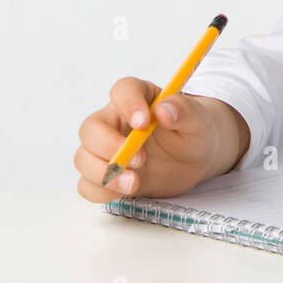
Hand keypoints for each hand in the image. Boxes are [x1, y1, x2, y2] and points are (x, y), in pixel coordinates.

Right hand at [75, 77, 246, 202]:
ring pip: (84, 158)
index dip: (128, 104)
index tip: (143, 122)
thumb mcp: (199, 119)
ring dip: (103, 173)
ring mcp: (108, 149)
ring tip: (134, 183)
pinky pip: (88, 185)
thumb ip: (185, 110)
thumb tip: (164, 109)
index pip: (122, 91)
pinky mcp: (108, 175)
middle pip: (91, 128)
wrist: (197, 157)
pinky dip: (101, 191)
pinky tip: (126, 191)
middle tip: (140, 160)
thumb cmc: (195, 130)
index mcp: (138, 97)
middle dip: (108, 146)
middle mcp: (116, 121)